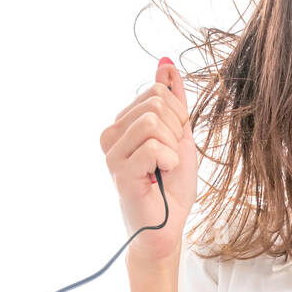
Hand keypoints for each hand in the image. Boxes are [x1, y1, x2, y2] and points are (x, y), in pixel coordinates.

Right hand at [99, 58, 198, 265]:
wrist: (168, 226)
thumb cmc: (172, 186)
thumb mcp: (180, 136)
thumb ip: (173, 101)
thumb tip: (166, 65)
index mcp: (123, 123)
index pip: (156, 93)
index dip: (178, 115)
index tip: (174, 143)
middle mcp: (111, 134)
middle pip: (155, 103)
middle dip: (176, 130)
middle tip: (170, 158)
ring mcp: (111, 152)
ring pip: (153, 123)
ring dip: (172, 148)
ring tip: (164, 168)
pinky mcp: (118, 171)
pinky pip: (153, 147)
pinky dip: (168, 161)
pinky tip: (160, 176)